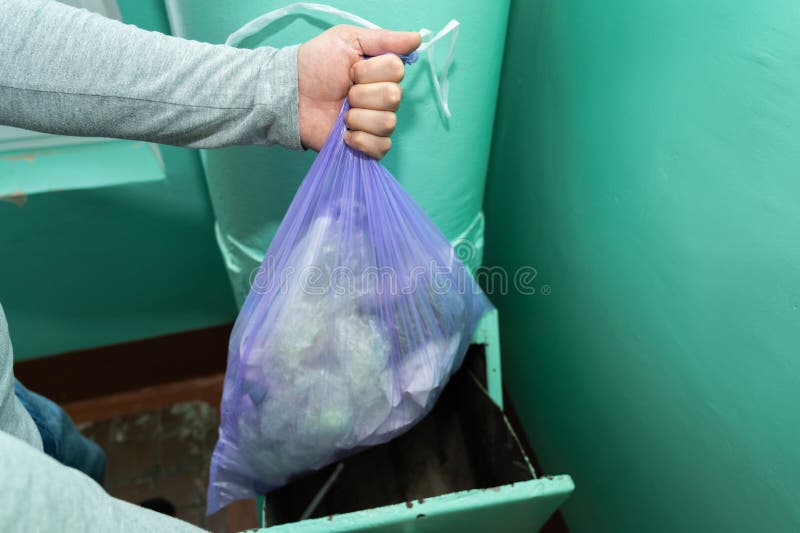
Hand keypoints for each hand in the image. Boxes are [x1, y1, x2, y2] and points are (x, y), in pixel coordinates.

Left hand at [297, 25, 420, 158]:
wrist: (291, 94)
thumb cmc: (315, 64)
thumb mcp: (347, 39)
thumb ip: (384, 39)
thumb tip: (418, 38)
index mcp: (382, 73)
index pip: (396, 71)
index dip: (371, 72)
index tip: (351, 71)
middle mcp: (384, 99)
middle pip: (394, 98)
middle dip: (362, 95)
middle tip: (344, 92)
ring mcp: (376, 124)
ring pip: (388, 123)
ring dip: (358, 117)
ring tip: (341, 114)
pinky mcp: (367, 146)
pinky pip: (381, 147)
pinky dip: (361, 141)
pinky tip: (344, 134)